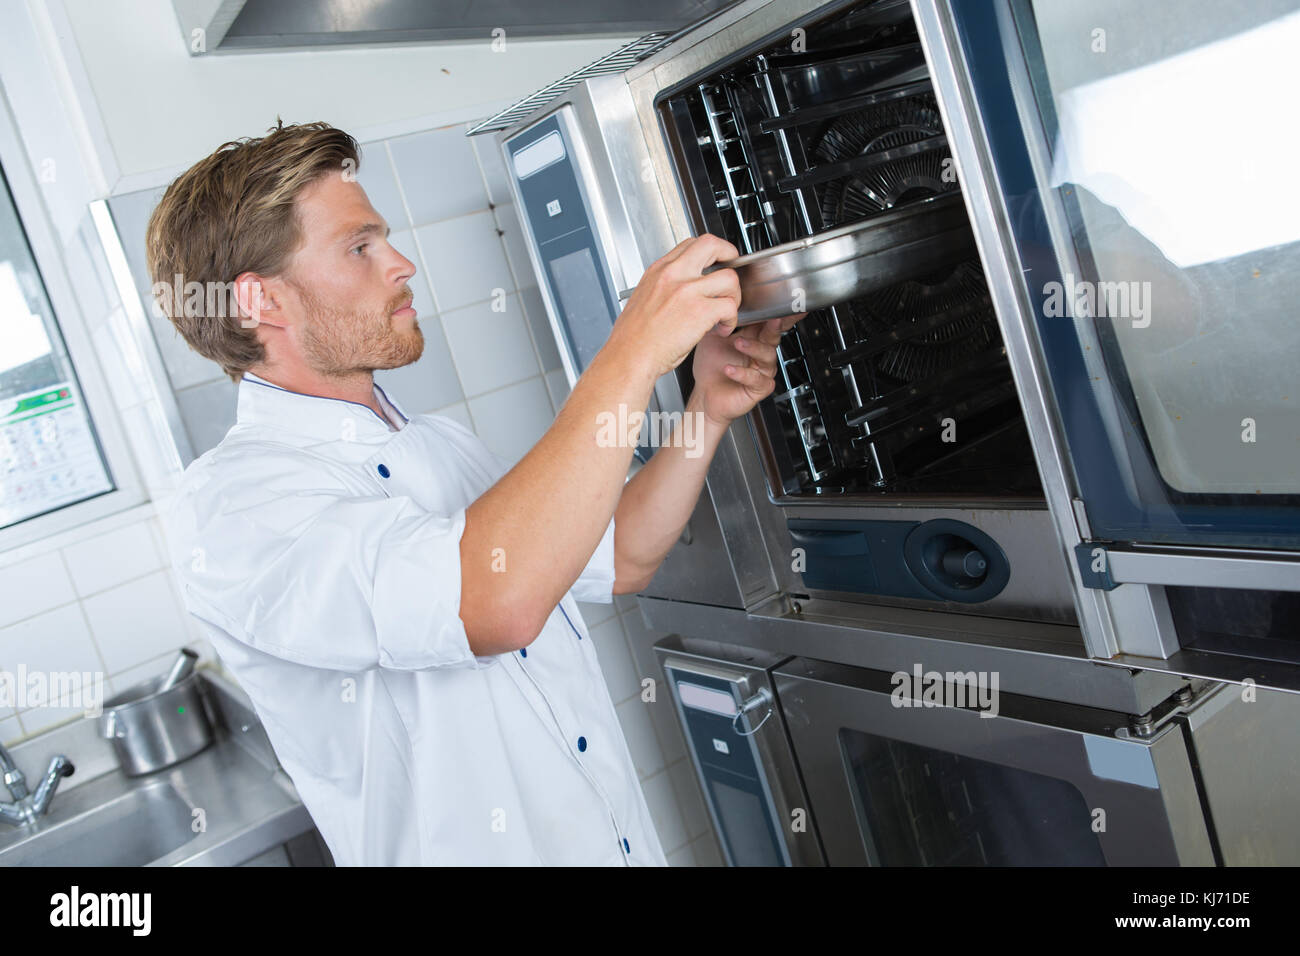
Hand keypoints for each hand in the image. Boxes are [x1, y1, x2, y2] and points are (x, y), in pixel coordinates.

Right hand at [606, 235, 741, 378]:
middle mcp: (673, 275)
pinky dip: (731, 320)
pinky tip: (721, 329)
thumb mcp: (642, 299)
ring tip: (726, 311)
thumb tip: (679, 292)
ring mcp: (687, 291)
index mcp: (658, 271)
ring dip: (734, 296)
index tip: (715, 261)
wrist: (629, 356)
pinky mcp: (700, 311)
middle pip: (712, 245)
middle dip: (729, 254)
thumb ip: (663, 288)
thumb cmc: (633, 338)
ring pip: (730, 277)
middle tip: (732, 269)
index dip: (709, 252)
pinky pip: (730, 306)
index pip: (690, 245)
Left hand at [689, 313, 806, 427]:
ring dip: (753, 348)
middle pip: (774, 336)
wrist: (704, 394)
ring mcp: (762, 371)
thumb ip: (723, 321)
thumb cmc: (710, 368)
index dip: (779, 314)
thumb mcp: (714, 338)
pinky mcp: (759, 388)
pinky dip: (742, 373)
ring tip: (738, 343)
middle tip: (773, 320)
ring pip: (767, 356)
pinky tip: (729, 369)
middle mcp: (760, 354)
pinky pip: (757, 379)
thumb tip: (724, 301)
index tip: (786, 305)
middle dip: (775, 327)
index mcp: (753, 339)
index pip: (768, 323)